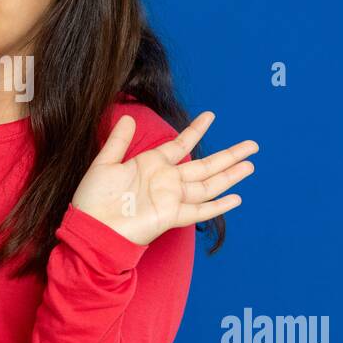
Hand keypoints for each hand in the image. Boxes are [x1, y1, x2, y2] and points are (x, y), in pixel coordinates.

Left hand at [70, 112, 257, 246]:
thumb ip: (118, 141)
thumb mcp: (105, 163)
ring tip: (250, 165)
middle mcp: (166, 181)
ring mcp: (171, 198)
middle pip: (204, 165)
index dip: (196, 130)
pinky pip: (198, 211)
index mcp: (151, 164)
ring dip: (229, 175)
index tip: (211, 115)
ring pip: (207, 185)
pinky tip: (236, 198)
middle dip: (228, 155)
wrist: (91, 227)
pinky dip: (217, 206)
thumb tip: (130, 117)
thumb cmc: (94, 199)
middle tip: (252, 145)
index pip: (181, 144)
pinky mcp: (170, 216)